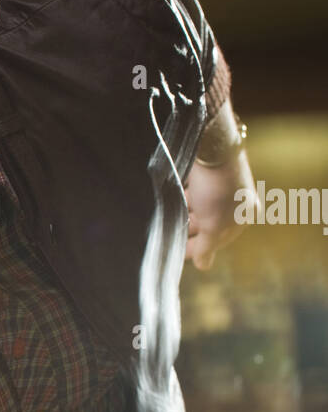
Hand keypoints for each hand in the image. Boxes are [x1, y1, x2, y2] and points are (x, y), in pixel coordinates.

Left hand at [183, 101, 259, 270]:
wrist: (212, 145)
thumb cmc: (217, 190)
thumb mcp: (213, 225)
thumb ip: (206, 247)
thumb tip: (204, 266)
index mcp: (245, 215)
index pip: (217, 241)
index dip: (197, 248)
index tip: (176, 252)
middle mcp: (235, 201)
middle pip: (206, 224)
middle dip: (188, 230)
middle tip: (167, 235)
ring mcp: (220, 187)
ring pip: (196, 209)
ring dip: (181, 214)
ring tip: (165, 218)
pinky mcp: (205, 174)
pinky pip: (190, 193)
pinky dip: (180, 199)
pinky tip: (168, 201)